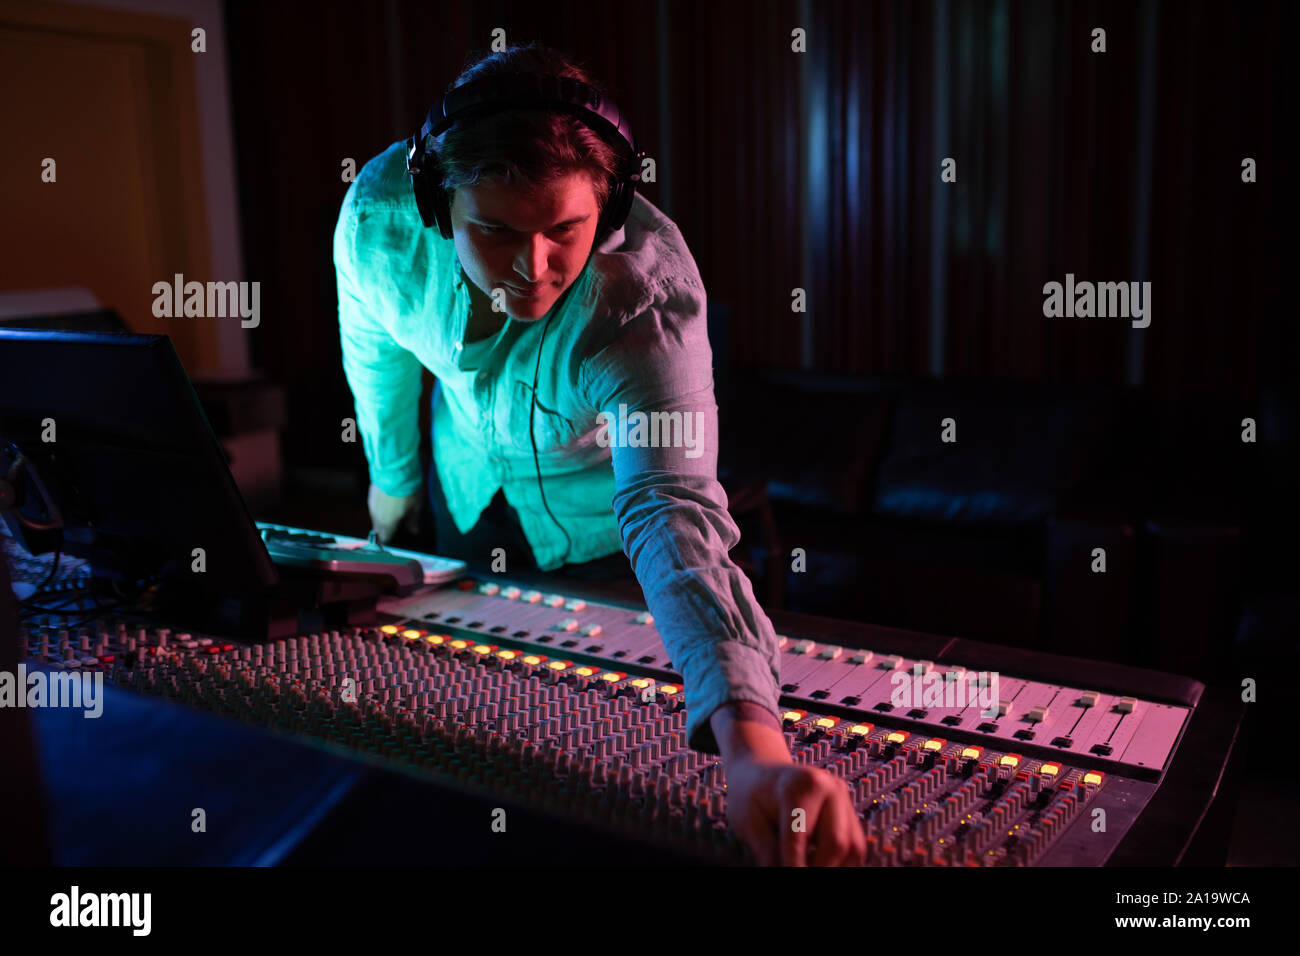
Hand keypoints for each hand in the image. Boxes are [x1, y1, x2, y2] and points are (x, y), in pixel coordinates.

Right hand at [367, 483, 421, 543]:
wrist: (394, 469)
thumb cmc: (408, 490)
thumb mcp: (415, 506)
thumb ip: (413, 521)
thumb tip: (414, 531)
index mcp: (387, 523)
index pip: (384, 538)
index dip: (390, 540)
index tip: (396, 539)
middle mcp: (376, 516)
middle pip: (378, 529)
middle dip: (385, 531)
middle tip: (396, 528)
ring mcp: (372, 505)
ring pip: (376, 518)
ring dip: (383, 519)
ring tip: (394, 515)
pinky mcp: (371, 494)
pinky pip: (375, 507)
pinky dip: (381, 509)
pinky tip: (389, 503)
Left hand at [711, 703, 865, 865]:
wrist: (760, 775)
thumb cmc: (750, 797)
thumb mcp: (749, 824)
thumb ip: (768, 855)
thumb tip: (786, 875)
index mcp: (801, 784)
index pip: (801, 837)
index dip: (795, 867)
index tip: (788, 880)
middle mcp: (830, 787)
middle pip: (837, 843)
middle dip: (818, 869)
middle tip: (796, 876)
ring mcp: (844, 799)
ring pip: (853, 848)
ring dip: (833, 867)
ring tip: (807, 868)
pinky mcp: (849, 813)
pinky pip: (854, 847)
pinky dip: (840, 863)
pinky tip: (816, 864)